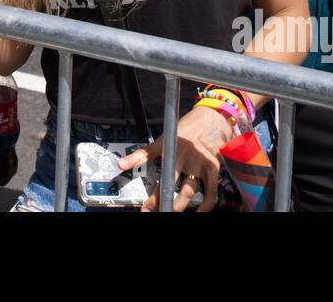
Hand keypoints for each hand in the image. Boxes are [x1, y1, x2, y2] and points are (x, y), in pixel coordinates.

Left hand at [117, 104, 232, 212]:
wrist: (211, 119)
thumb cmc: (185, 129)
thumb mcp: (162, 138)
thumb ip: (143, 153)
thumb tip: (120, 165)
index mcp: (170, 148)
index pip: (155, 172)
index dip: (148, 186)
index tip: (144, 205)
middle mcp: (184, 157)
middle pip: (170, 184)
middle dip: (160, 201)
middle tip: (152, 211)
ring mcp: (199, 164)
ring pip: (188, 191)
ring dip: (179, 206)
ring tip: (171, 212)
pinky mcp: (212, 169)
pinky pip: (210, 192)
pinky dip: (205, 205)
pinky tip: (198, 212)